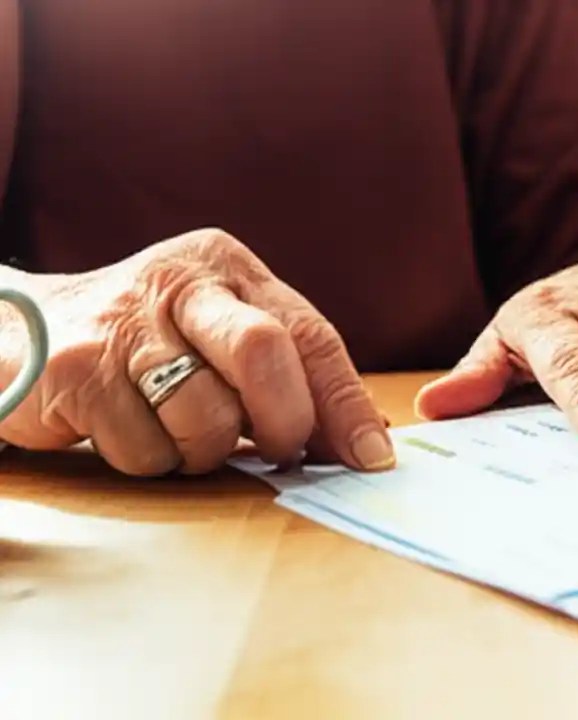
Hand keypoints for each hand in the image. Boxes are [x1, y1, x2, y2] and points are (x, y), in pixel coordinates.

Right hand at [0, 229, 392, 475]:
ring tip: (176, 430)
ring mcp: (122, 324)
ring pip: (206, 418)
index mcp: (227, 267)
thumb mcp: (217, 333)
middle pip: (263, 352)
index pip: (310, 334)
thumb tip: (366, 437)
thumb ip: (288, 371)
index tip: (371, 457)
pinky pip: (147, 449)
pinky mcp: (75, 371)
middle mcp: (177, 282)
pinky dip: (149, 459)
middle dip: (285, 422)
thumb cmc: (143, 345)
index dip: (346, 402)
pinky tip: (126, 429)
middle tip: (278, 454)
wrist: (19, 334)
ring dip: (204, 451)